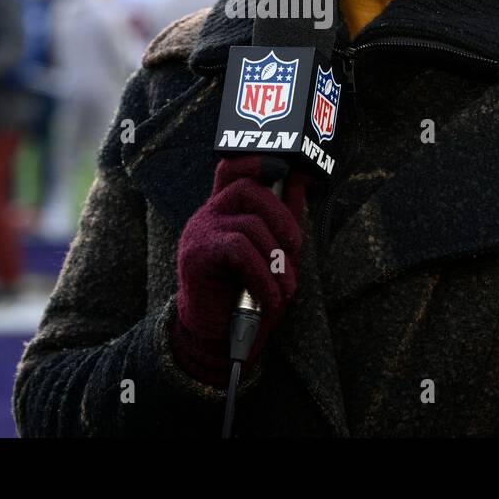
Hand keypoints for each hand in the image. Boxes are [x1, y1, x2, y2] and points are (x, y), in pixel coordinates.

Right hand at [170, 154, 308, 386]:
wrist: (217, 338)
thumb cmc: (247, 292)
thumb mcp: (273, 251)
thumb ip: (285, 214)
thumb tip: (302, 177)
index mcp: (225, 209)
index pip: (233, 168)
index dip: (257, 161)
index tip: (284, 168)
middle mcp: (208, 214)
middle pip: (248, 189)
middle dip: (282, 218)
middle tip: (294, 249)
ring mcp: (200, 232)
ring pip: (250, 224)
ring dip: (277, 260)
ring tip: (283, 289)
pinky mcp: (197, 255)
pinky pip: (240, 250)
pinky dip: (263, 275)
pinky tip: (268, 296)